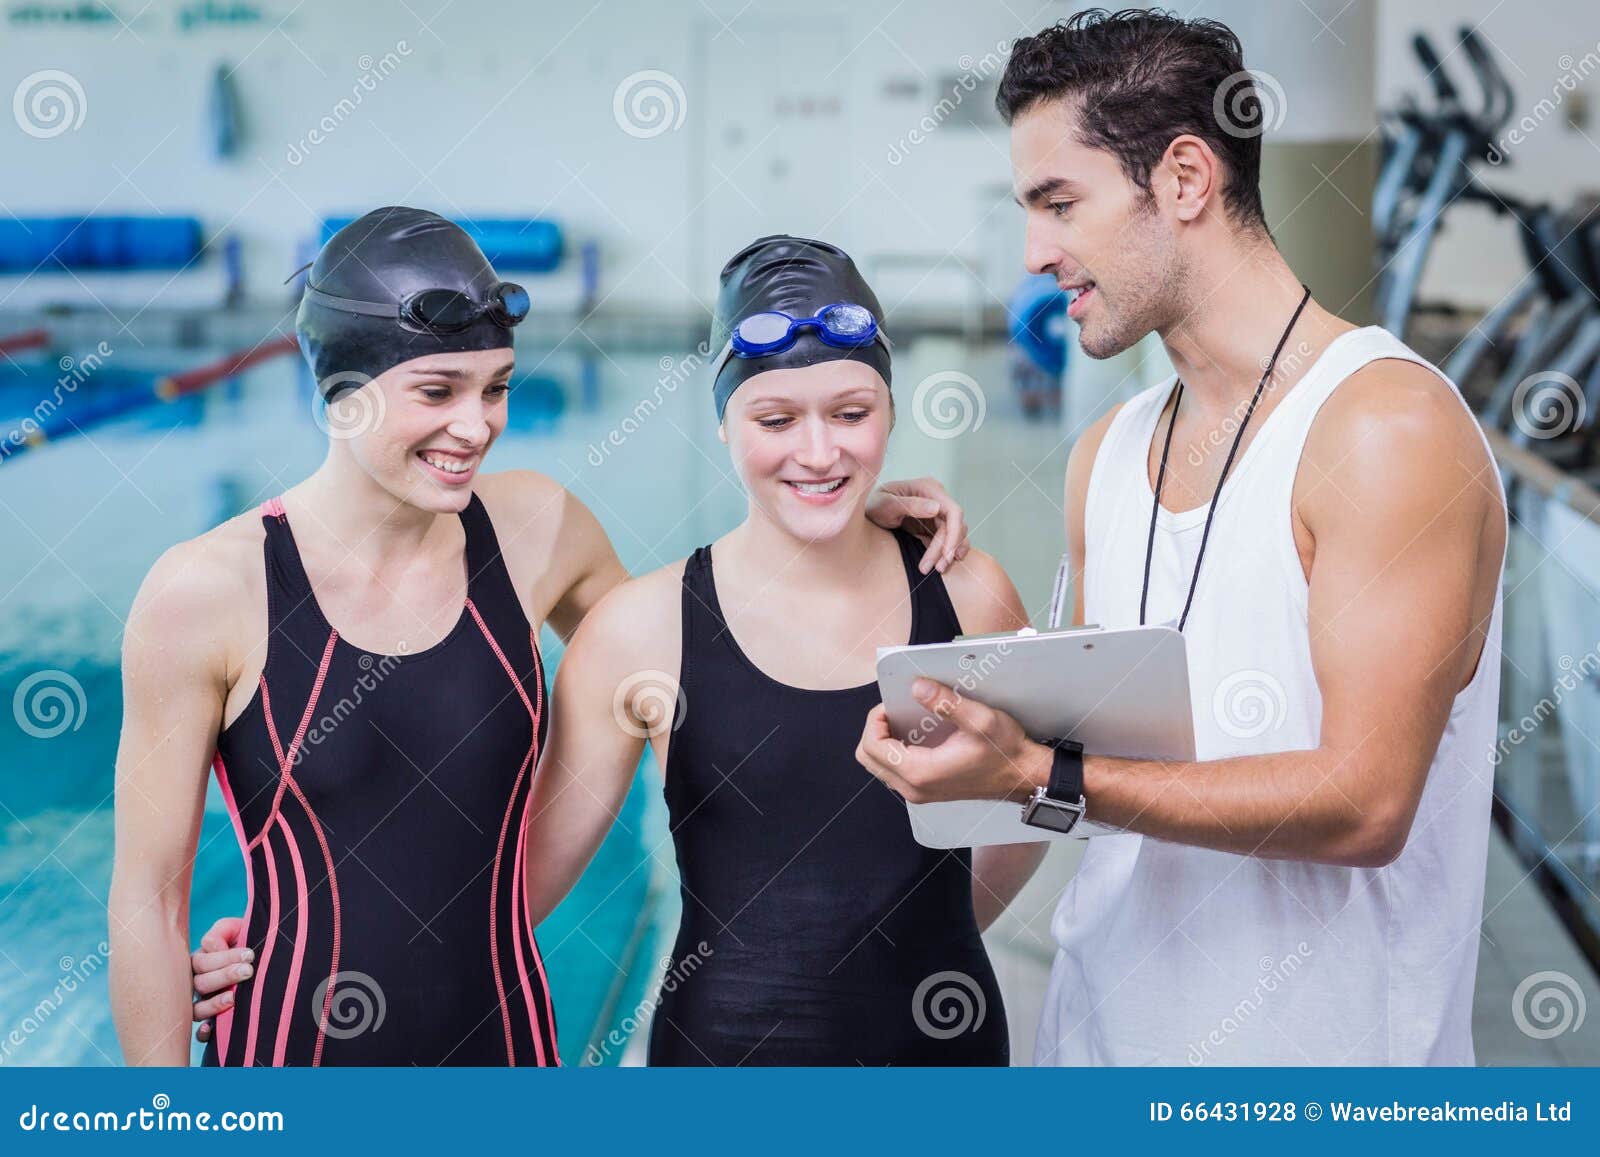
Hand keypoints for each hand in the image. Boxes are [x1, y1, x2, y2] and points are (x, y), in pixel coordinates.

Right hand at [190, 916, 251, 1043]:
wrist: (272, 957)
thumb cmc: (251, 941)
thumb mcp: (239, 928)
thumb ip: (223, 930)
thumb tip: (211, 946)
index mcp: (203, 961)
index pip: (202, 962)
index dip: (223, 958)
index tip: (249, 955)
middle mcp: (200, 983)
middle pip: (200, 984)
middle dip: (224, 976)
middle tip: (248, 971)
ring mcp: (205, 1004)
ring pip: (197, 1008)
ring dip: (213, 1003)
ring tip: (233, 998)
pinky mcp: (214, 1022)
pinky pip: (200, 1032)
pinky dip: (202, 1032)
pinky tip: (210, 1029)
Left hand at [856, 678, 1050, 802]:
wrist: (1022, 776)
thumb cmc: (1005, 752)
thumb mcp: (979, 719)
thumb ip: (946, 702)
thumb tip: (917, 687)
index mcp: (921, 772)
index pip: (873, 746)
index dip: (875, 720)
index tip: (892, 704)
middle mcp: (914, 788)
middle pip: (868, 758)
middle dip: (875, 730)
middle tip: (894, 711)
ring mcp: (918, 792)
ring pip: (879, 765)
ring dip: (884, 740)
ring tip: (904, 720)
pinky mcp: (925, 790)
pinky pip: (894, 770)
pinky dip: (895, 750)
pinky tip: (915, 734)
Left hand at [865, 476, 969, 573]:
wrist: (866, 513)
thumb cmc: (873, 505)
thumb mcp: (885, 504)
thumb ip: (910, 505)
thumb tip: (936, 508)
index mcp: (928, 488)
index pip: (953, 511)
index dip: (954, 534)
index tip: (946, 555)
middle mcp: (937, 498)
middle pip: (954, 525)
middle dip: (947, 548)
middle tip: (937, 569)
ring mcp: (937, 511)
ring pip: (955, 533)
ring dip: (949, 552)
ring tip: (939, 569)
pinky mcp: (934, 524)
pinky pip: (949, 538)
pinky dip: (950, 550)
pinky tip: (946, 562)